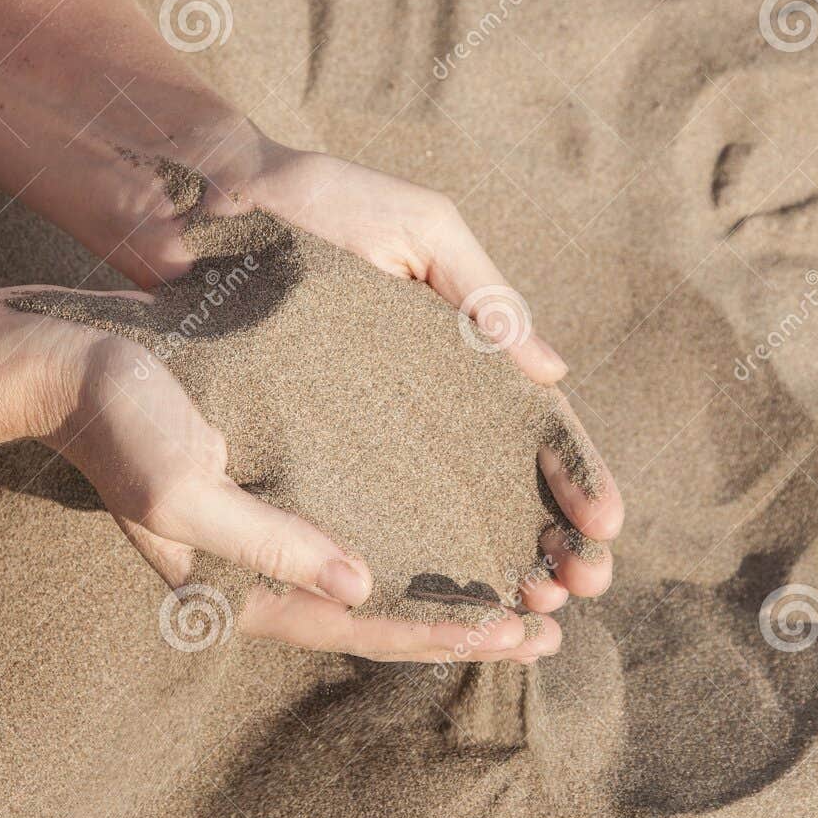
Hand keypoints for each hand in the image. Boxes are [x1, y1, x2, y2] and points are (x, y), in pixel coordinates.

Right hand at [21, 304, 560, 661]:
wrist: (70, 364)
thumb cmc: (121, 421)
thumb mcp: (184, 487)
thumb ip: (270, 544)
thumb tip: (361, 584)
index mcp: (243, 587)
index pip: (365, 626)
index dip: (447, 635)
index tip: (526, 636)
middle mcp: (265, 576)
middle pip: (383, 617)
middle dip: (466, 629)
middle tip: (552, 631)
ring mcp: (272, 540)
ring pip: (379, 581)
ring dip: (449, 591)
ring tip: (527, 596)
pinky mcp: (277, 498)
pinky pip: (361, 533)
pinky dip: (416, 543)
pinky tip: (458, 535)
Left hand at [201, 137, 623, 612]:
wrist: (208, 206)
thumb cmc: (322, 204)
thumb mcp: (418, 232)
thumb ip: (484, 295)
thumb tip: (555, 375)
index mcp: (458, 353)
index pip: (533, 429)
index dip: (574, 478)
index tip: (609, 523)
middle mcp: (418, 405)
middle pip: (501, 489)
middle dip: (550, 542)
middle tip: (582, 588)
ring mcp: (364, 435)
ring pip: (445, 518)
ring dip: (494, 567)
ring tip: (535, 612)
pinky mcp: (306, 455)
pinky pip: (367, 518)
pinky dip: (410, 561)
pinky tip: (441, 604)